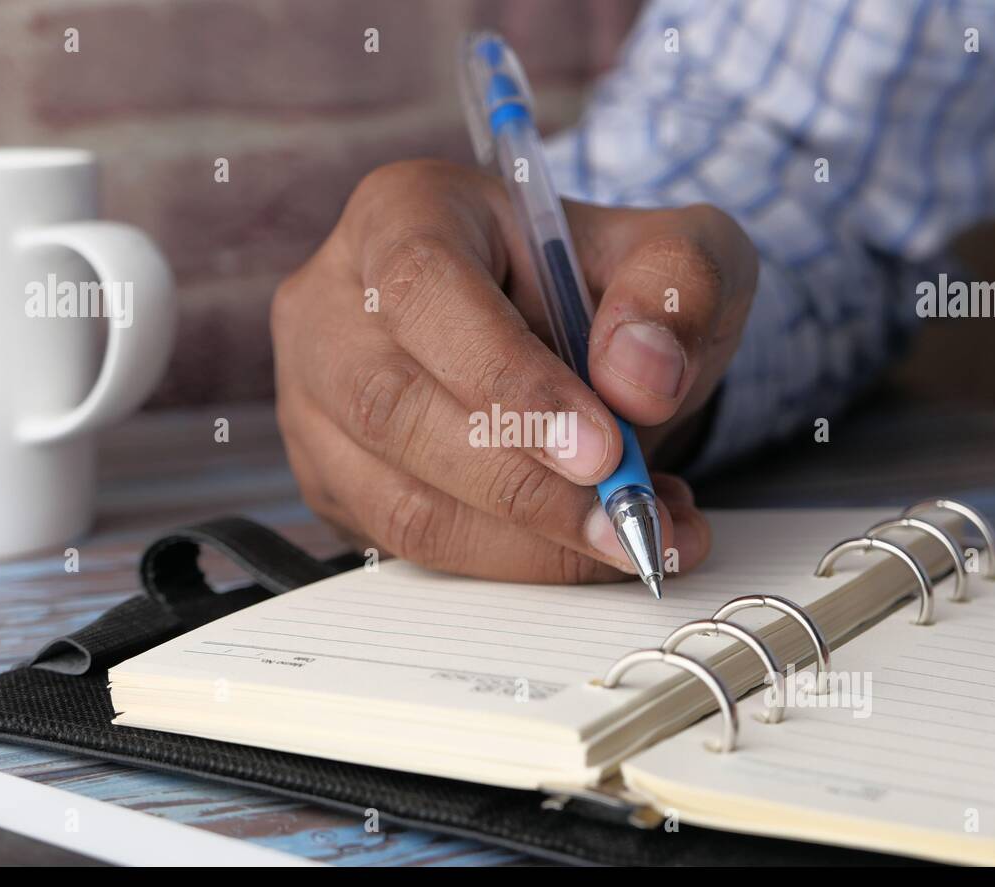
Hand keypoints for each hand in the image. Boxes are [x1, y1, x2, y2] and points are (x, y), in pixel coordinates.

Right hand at [271, 160, 755, 582]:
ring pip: (398, 500)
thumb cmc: (607, 286)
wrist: (577, 339)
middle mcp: (334, 306)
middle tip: (628, 518)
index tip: (601, 448)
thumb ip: (675, 292)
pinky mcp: (335, 481)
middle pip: (394, 408)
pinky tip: (589, 545)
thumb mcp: (676, 254)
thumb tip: (639, 380)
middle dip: (524, 487)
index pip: (425, 290)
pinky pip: (410, 550)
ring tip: (634, 532)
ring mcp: (317, 402)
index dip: (508, 379)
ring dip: (528, 544)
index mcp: (402, 213)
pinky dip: (514, 565)